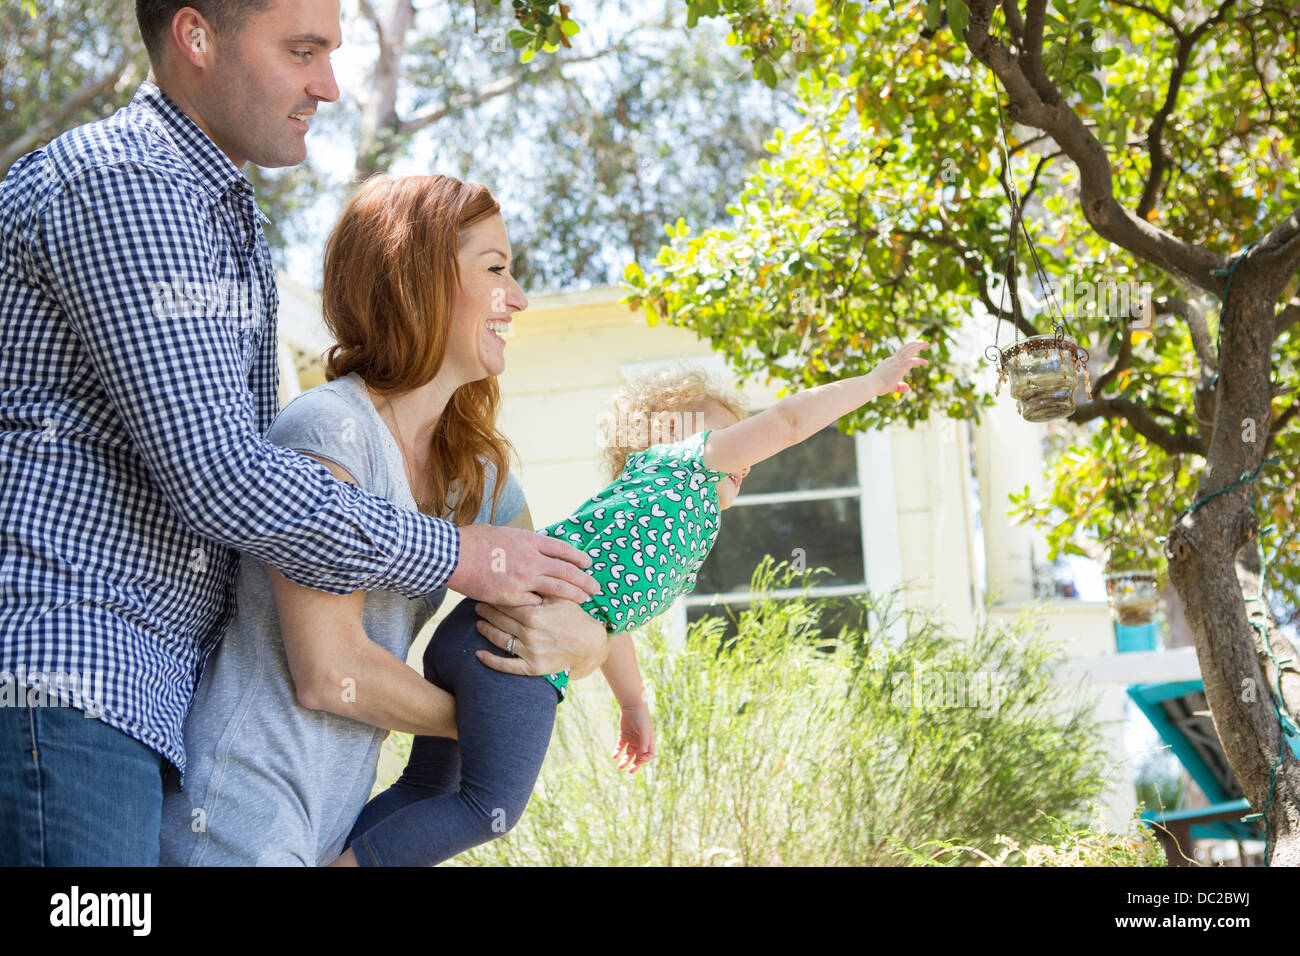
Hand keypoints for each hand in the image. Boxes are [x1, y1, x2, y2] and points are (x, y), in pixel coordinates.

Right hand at [444, 524, 603, 605]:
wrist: (454, 555)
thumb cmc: (473, 541)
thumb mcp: (504, 533)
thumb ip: (521, 542)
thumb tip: (531, 545)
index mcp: (530, 540)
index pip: (562, 548)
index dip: (578, 556)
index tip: (588, 562)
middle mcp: (532, 559)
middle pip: (567, 569)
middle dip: (584, 578)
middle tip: (596, 586)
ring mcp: (524, 579)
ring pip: (557, 588)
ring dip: (574, 594)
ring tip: (586, 599)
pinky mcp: (512, 596)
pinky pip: (534, 603)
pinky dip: (544, 606)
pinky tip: (552, 612)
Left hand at [473, 596, 610, 677]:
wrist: (590, 644)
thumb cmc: (574, 617)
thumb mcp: (561, 597)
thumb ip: (542, 586)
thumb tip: (522, 570)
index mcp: (534, 614)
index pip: (506, 603)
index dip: (495, 597)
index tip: (487, 591)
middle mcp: (529, 633)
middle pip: (499, 620)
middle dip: (487, 612)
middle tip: (478, 605)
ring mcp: (529, 651)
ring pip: (499, 639)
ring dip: (486, 630)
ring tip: (479, 624)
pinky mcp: (532, 667)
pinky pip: (506, 665)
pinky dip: (490, 661)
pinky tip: (479, 655)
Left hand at [611, 704, 653, 773]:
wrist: (632, 705)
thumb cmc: (640, 717)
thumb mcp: (643, 729)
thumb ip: (644, 742)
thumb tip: (643, 755)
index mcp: (649, 741)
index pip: (649, 754)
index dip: (645, 759)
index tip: (640, 759)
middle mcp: (641, 742)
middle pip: (639, 757)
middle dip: (635, 765)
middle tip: (630, 771)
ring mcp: (632, 739)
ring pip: (629, 754)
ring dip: (625, 761)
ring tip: (620, 766)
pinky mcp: (624, 736)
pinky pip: (620, 746)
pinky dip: (617, 751)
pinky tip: (614, 756)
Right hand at [868, 340, 929, 397]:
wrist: (870, 384)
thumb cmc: (876, 387)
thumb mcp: (890, 386)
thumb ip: (899, 386)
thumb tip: (908, 387)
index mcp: (889, 362)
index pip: (899, 354)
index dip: (907, 350)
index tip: (913, 348)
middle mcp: (892, 360)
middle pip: (904, 349)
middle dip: (913, 344)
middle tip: (922, 342)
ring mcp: (896, 362)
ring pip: (909, 351)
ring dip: (918, 346)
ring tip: (926, 343)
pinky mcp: (899, 367)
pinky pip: (912, 361)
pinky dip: (919, 361)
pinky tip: (926, 362)